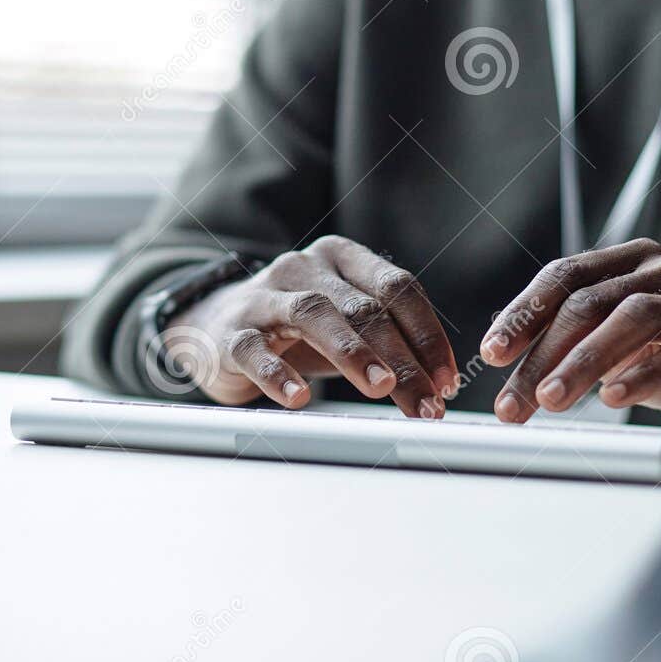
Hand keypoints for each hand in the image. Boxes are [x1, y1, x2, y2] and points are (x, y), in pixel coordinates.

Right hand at [166, 235, 457, 416]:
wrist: (212, 326)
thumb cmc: (294, 331)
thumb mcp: (343, 326)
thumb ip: (386, 342)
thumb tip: (439, 385)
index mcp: (341, 259)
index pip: (396, 288)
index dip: (428, 334)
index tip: (447, 380)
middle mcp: (304, 268)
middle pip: (363, 307)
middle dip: (402, 358)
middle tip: (426, 402)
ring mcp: (264, 296)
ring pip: (314, 314)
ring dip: (353, 353)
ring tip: (381, 387)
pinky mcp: (231, 331)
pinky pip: (254, 349)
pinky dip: (278, 373)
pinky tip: (298, 398)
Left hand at [480, 239, 660, 441]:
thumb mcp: (615, 344)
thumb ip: (568, 338)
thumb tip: (505, 351)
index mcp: (632, 261)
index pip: (566, 276)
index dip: (525, 313)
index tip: (493, 352)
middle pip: (591, 302)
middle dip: (544, 354)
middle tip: (514, 399)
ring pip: (633, 318)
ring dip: (583, 362)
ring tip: (551, 399)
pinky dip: (642, 374)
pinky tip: (612, 398)